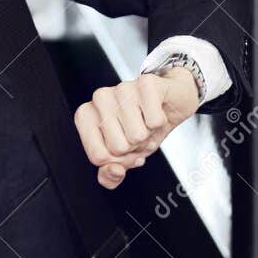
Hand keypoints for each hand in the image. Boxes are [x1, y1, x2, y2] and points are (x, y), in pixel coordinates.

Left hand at [73, 69, 200, 189]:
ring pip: (136, 135)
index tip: (124, 150)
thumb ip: (110, 174)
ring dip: (149, 135)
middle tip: (139, 134)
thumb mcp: (124, 157)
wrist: (171, 101)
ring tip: (147, 123)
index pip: (98, 156)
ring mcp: (121, 88)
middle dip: (135, 148)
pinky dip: (160, 122)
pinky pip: (154, 121)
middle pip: (117, 148)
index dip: (118, 161)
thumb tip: (114, 171)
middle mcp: (100, 99)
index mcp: (86, 116)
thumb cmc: (143, 125)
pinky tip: (157, 112)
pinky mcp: (145, 83)